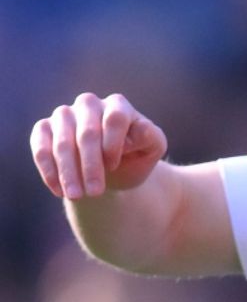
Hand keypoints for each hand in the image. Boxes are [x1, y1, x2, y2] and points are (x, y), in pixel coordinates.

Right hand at [31, 93, 167, 198]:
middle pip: (87, 133)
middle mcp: (88, 104)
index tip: (114, 167)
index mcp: (118, 105)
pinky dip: (49, 171)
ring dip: (68, 173)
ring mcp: (64, 115)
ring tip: (76, 197)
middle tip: (95, 193)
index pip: (114, 118)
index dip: (113, 144)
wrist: (113, 170)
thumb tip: (140, 129)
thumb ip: (151, 136)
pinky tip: (59, 191)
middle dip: (90, 166)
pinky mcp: (44, 129)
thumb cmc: (135, 156)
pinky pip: (41, 148)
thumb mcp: (151, 149)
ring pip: (62, 143)